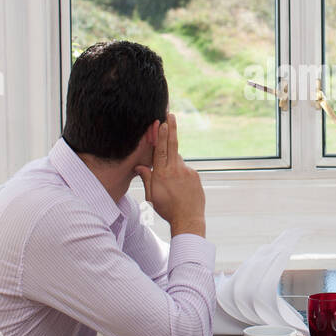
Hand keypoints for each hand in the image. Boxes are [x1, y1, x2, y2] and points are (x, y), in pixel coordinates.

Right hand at [134, 113, 205, 235]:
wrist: (188, 219)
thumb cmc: (167, 209)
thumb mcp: (152, 196)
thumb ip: (147, 178)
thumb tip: (140, 166)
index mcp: (162, 174)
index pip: (161, 150)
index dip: (161, 135)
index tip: (162, 122)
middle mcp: (175, 170)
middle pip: (172, 145)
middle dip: (171, 129)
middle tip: (171, 115)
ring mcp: (187, 172)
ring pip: (178, 160)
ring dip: (173, 163)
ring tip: (172, 182)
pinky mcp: (195, 176)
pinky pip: (185, 170)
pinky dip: (181, 174)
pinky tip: (180, 187)